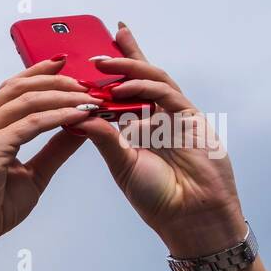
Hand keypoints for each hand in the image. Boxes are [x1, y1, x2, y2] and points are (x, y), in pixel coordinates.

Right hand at [0, 57, 95, 248]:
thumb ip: (54, 148)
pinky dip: (57, 117)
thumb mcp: (32, 173)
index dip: (37, 72)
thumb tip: (80, 128)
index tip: (63, 63)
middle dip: (54, 79)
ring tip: (86, 97)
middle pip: (17, 86)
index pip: (9, 89)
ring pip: (26, 100)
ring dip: (60, 95)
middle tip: (83, 81)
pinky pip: (30, 124)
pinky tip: (77, 116)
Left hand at [75, 24, 245, 256]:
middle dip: (121, 59)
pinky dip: (146, 88)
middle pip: (140, 77)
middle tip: (95, 53)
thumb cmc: (157, 195)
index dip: (111, 72)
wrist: (189, 217)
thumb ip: (104, 138)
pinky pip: (168, 95)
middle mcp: (157, 116)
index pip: (122, 92)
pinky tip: (124, 87)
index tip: (88, 57)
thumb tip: (78, 115)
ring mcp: (175, 115)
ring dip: (129, 70)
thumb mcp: (121, 164)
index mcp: (138, 127)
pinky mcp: (191, 118)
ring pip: (153, 80)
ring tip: (103, 66)